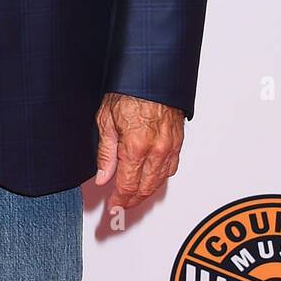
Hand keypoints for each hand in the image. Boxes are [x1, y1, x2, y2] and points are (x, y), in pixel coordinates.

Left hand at [94, 93, 184, 211]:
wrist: (150, 75)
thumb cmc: (128, 92)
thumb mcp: (106, 120)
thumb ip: (105, 154)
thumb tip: (103, 177)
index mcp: (136, 147)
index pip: (128, 185)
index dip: (120, 199)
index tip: (113, 205)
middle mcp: (156, 150)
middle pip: (146, 188)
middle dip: (133, 200)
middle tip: (122, 204)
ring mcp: (170, 147)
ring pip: (160, 181)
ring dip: (147, 192)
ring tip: (134, 196)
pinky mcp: (178, 141)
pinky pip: (171, 168)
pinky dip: (160, 178)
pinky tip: (152, 178)